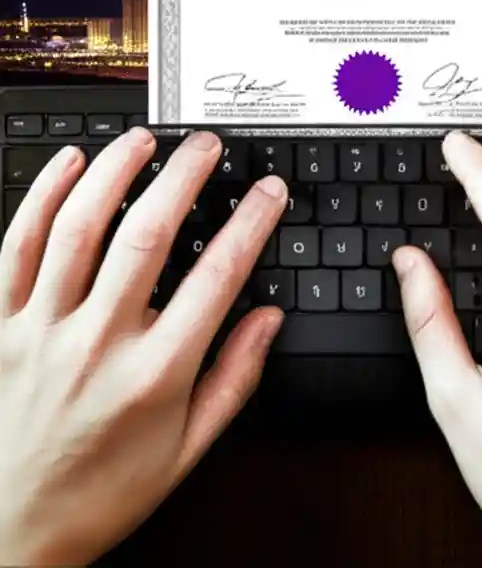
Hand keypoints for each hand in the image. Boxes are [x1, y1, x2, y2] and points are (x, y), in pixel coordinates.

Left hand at [0, 128, 286, 564]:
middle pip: (146, 236)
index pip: (217, 278)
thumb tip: (268, 319)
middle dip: (183, 177)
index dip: (250, 223)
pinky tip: (68, 167)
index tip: (267, 192)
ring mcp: (40, 331)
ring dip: (114, 173)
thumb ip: (234, 378)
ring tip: (142, 141)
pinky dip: (41, 198)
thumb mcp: (188, 448)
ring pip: (78, 228)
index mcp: (155, 375)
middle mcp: (97, 344)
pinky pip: (16, 247)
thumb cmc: (103, 491)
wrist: (14, 529)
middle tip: (205, 147)